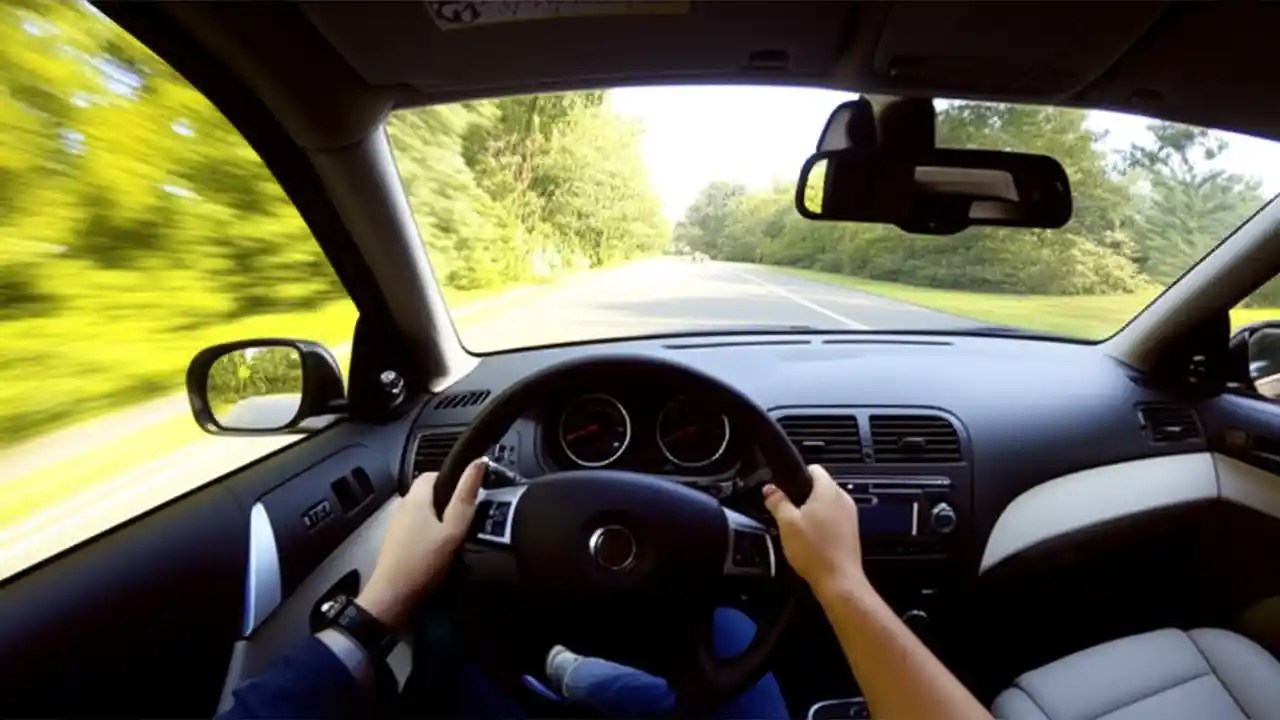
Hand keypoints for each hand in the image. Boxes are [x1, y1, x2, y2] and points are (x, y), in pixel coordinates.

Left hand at [356, 457, 485, 630]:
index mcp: (415, 498)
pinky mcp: (394, 543)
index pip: (433, 473)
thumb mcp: (452, 530)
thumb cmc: (424, 562)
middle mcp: (401, 506)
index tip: (468, 498)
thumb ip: (465, 497)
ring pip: (422, 512)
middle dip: (447, 502)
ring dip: (438, 519)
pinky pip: (416, 528)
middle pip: (428, 493)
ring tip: (455, 537)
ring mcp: (395, 525)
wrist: (393, 599)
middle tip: (465, 521)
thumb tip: (478, 462)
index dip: (453, 480)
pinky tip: (439, 551)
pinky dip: (428, 533)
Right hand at [762, 464, 868, 596]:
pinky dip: (822, 524)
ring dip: (812, 511)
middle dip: (802, 496)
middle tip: (787, 512)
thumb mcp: (787, 523)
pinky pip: (833, 518)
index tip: (784, 488)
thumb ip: (777, 501)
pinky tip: (811, 539)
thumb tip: (770, 489)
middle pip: (819, 487)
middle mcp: (843, 499)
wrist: (838, 580)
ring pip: (826, 504)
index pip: (814, 469)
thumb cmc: (814, 551)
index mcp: (829, 491)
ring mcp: (850, 515)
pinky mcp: (851, 531)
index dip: (796, 475)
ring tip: (798, 528)